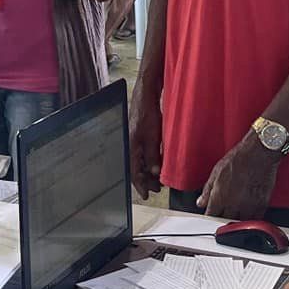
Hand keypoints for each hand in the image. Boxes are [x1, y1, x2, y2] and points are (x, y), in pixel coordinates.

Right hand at [129, 83, 162, 198]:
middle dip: (146, 179)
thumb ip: (153, 155)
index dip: (140, 185)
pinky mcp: (139, 134)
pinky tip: (157, 162)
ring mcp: (134, 139)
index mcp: (130, 147)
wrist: (145, 93)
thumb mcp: (152, 136)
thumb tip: (154, 172)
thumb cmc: (146, 111)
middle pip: (136, 168)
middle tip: (157, 187)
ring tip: (158, 177)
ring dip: (148, 170)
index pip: (133, 172)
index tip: (147, 195)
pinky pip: (142, 152)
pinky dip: (149, 160)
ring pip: (140, 161)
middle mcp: (130, 144)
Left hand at [199, 134, 278, 218]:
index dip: (209, 216)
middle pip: (224, 221)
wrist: (259, 153)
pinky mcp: (261, 205)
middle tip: (223, 212)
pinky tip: (248, 211)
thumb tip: (201, 202)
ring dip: (236, 220)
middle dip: (222, 218)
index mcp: (220, 197)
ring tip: (235, 212)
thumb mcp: (216, 172)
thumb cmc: (238, 159)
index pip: (210, 215)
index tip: (211, 213)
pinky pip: (254, 219)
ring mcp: (248, 206)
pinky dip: (250, 218)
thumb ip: (208, 190)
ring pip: (240, 223)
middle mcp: (233, 204)